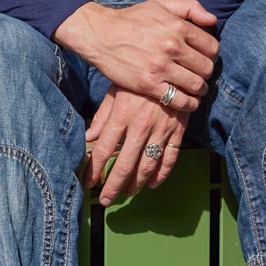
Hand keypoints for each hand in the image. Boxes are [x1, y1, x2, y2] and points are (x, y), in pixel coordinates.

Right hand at [55, 0, 218, 109]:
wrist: (100, 35)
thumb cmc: (131, 19)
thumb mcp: (160, 4)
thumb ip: (190, 7)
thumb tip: (213, 20)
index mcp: (177, 26)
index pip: (212, 47)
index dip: (212, 55)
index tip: (205, 59)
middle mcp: (171, 46)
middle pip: (206, 68)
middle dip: (207, 73)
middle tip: (200, 75)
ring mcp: (160, 67)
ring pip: (196, 85)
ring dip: (200, 89)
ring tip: (195, 88)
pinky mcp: (149, 84)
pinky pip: (180, 100)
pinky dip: (189, 104)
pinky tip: (187, 101)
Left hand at [83, 86, 190, 203]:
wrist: (172, 65)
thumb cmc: (137, 78)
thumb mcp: (115, 91)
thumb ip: (102, 117)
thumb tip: (87, 138)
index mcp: (121, 115)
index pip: (103, 150)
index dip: (94, 170)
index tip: (89, 183)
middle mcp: (140, 125)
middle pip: (124, 164)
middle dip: (113, 186)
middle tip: (105, 200)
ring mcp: (161, 129)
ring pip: (147, 166)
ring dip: (136, 184)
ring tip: (126, 194)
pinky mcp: (178, 130)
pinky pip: (170, 158)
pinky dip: (161, 174)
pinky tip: (152, 183)